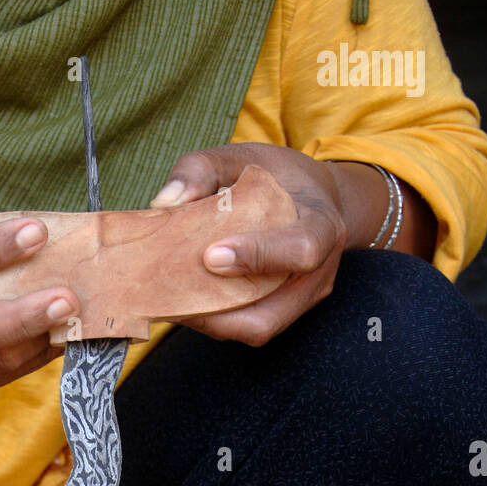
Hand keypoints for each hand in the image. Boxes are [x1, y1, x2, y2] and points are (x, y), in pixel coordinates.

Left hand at [150, 143, 349, 345]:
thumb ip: (202, 169)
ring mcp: (302, 300)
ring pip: (255, 329)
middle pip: (270, 316)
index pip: (302, 249)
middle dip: (216, 312)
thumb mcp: (242, 156)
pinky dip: (213, 319)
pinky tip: (182, 300)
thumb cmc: (276, 176)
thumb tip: (164, 202)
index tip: (211, 255)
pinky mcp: (283, 312)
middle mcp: (319, 273)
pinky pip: (247, 326)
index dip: (258, 256)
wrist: (312, 198)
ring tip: (169, 300)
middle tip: (169, 293)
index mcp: (323, 224)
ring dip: (209, 321)